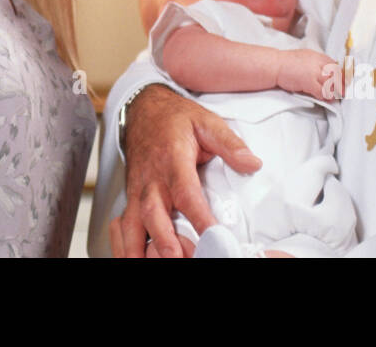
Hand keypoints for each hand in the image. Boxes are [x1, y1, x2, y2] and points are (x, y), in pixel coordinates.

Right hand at [108, 85, 260, 257]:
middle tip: (178, 258)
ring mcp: (138, 191)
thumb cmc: (175, 119)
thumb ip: (230, 143)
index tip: (213, 236)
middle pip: (154, 215)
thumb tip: (253, 163)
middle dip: (164, 241)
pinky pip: (122, 226)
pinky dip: (123, 244)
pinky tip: (132, 258)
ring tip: (148, 265)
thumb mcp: (206, 122)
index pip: (186, 193)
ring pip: (132, 225)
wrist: (144, 110)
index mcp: (172, 160)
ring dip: (138, 249)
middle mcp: (151, 180)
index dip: (199, 216)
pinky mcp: (131, 199)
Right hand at [276, 50, 341, 98]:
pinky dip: (325, 96)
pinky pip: (321, 91)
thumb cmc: (286, 63)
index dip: (342, 73)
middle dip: (342, 83)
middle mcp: (317, 62)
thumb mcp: (304, 57)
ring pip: (331, 83)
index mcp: (317, 56)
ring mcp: (313, 72)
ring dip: (335, 91)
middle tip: (345, 90)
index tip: (346, 80)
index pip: (335, 64)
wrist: (274, 65)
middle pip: (336, 73)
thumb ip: (316, 63)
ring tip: (338, 95)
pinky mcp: (308, 82)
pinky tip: (327, 98)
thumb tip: (326, 71)